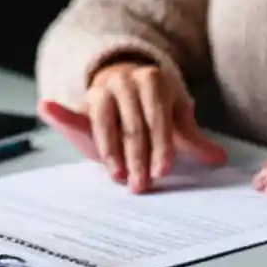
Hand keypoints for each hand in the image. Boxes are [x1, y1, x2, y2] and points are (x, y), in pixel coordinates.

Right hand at [38, 61, 226, 192]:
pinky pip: (71, 111)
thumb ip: (190, 140)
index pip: (158, 119)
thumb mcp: (171, 120)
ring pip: (105, 124)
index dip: (160, 146)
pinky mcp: (82, 104)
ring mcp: (102, 90)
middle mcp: (125, 80)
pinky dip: (58, 112)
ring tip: (118, 176)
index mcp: (153, 80)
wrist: (124, 82)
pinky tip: (47, 107)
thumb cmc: (150, 108)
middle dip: (138, 159)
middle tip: (142, 186)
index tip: (162, 170)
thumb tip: (218, 159)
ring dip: (111, 153)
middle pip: (133, 126)